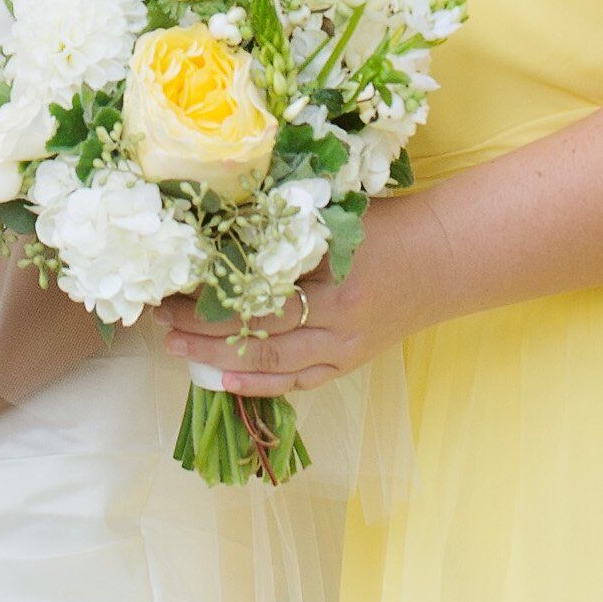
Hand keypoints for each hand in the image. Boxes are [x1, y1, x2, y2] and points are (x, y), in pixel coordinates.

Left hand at [162, 221, 429, 394]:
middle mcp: (340, 319)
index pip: (259, 289)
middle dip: (202, 325)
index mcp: (335, 275)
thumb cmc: (386, 226)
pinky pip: (296, 383)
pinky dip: (256, 384)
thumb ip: (286, 230)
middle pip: (257, 330)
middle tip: (159, 317)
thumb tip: (217, 232)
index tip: (172, 280)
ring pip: (270, 363)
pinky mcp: (349, 364)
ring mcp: (345, 349)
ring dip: (216, 356)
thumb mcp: (337, 216)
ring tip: (175, 347)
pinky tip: (218, 379)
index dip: (211, 290)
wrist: (443, 259)